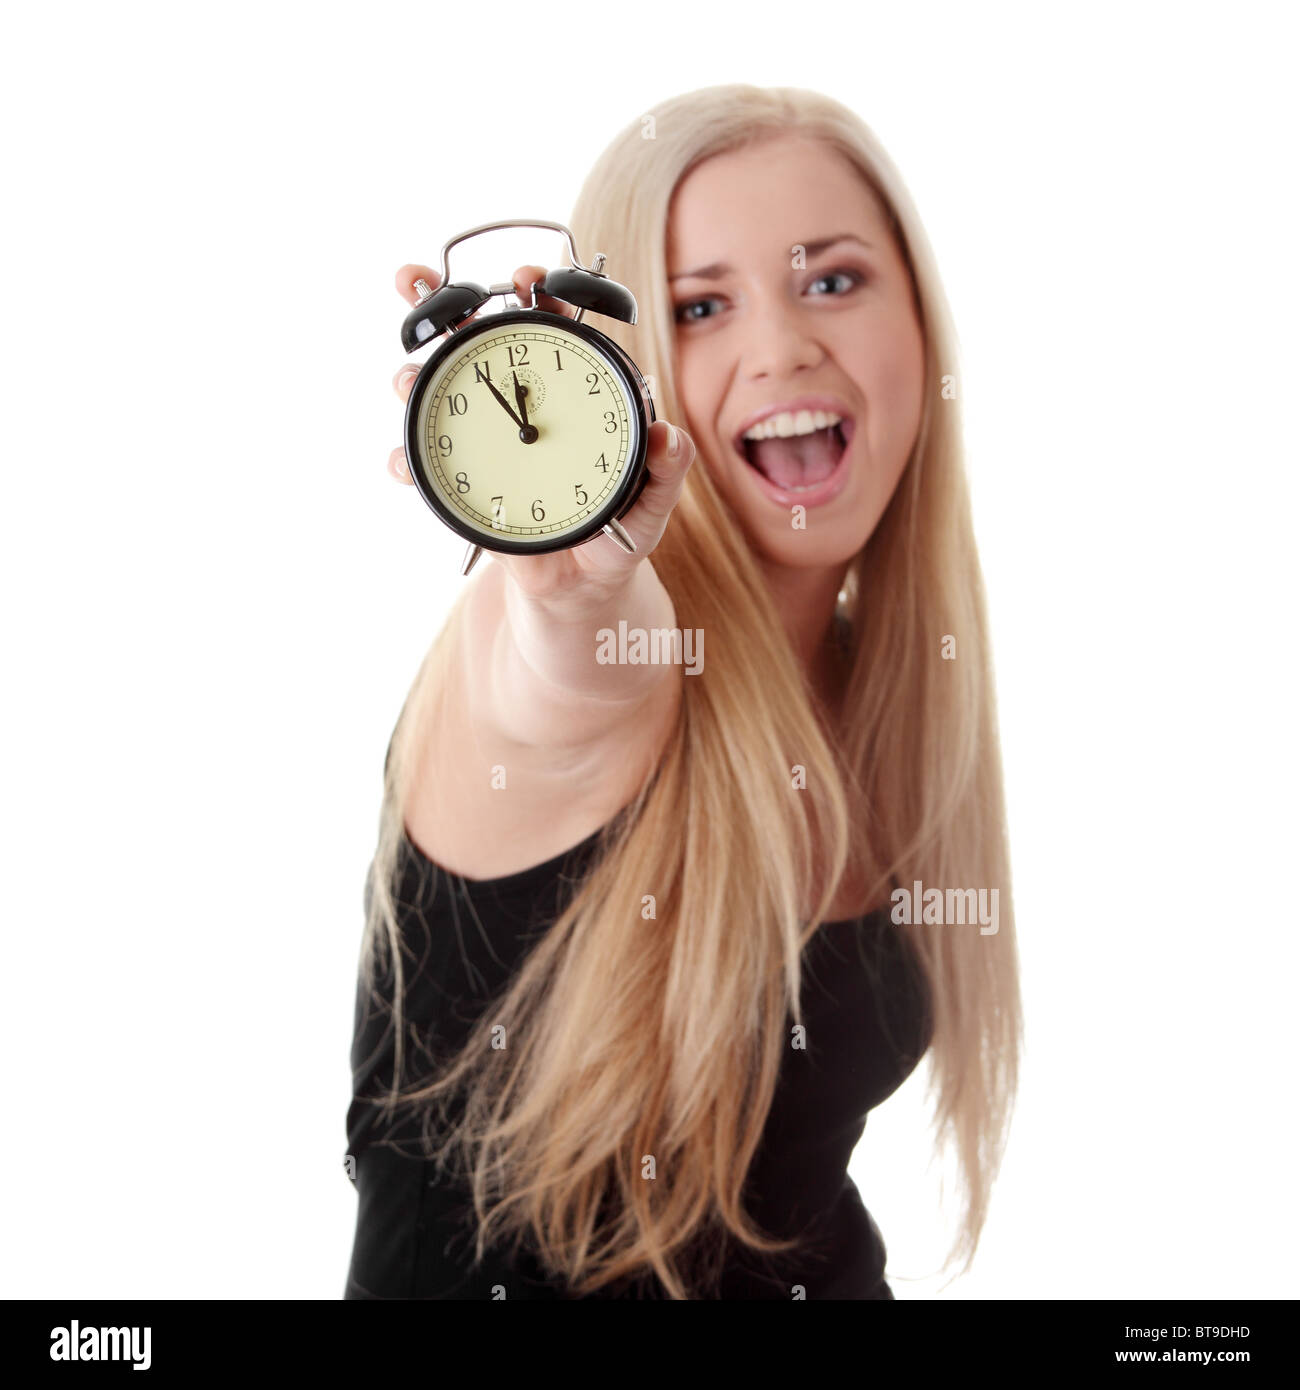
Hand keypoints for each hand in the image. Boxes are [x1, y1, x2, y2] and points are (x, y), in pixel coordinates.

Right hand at [388, 262, 695, 609]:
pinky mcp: (460, 481)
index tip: (527, 279)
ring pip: (436, 390)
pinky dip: (405, 459)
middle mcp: (519, 405)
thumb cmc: (620, 530)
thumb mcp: (651, 501)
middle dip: (442, 304)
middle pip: (477, 340)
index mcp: (570, 392)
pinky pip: (424, 462)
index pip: (551, 326)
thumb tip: (670, 437)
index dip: (538, 292)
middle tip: (420, 286)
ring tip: (405, 380)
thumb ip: (666, 470)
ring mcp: (484, 439)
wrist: (583, 584)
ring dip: (411, 377)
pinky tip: (403, 462)